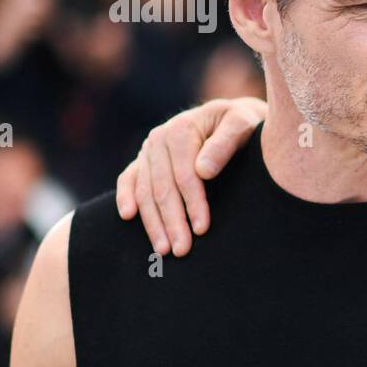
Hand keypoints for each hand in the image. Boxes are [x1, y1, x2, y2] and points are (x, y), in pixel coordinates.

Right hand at [116, 97, 266, 256]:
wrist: (230, 116)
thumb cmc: (241, 123)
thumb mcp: (241, 125)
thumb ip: (224, 144)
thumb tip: (203, 171)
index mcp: (181, 130)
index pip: (185, 175)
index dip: (193, 203)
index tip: (202, 228)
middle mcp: (159, 138)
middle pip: (162, 187)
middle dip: (172, 221)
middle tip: (181, 250)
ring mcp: (149, 150)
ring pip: (145, 190)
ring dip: (152, 222)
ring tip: (163, 249)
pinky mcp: (144, 159)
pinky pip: (129, 179)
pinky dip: (125, 197)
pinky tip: (128, 217)